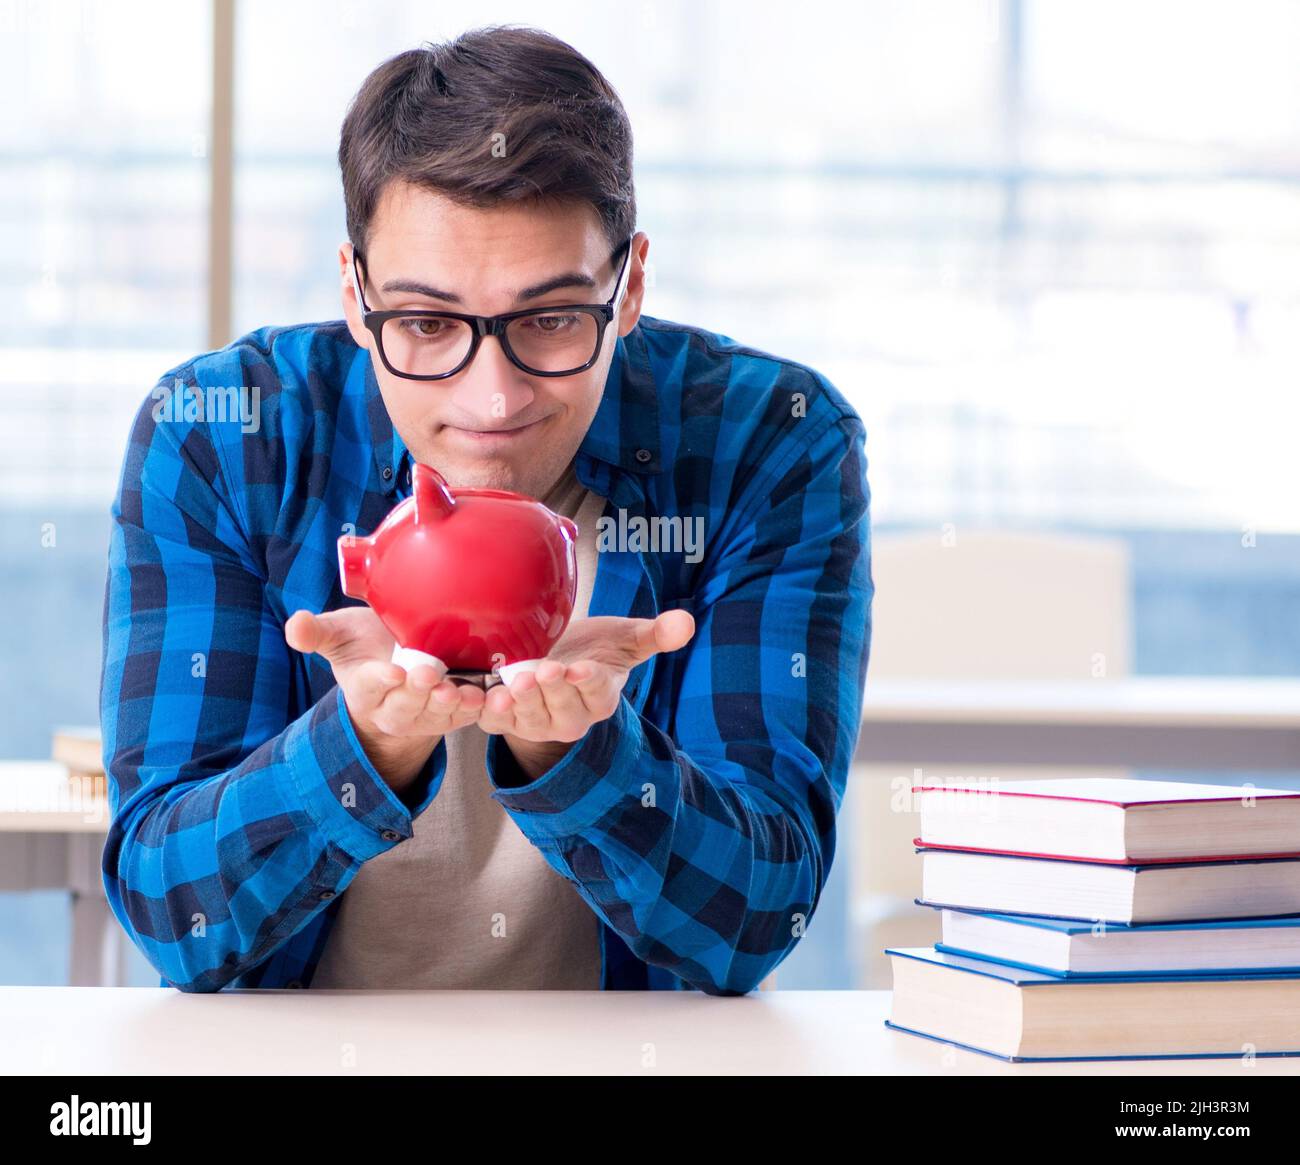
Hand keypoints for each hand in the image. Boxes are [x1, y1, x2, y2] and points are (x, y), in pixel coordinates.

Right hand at [285, 606, 484, 791]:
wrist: (396, 661)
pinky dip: (475, 709)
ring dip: (449, 705)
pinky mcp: (450, 714)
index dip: (381, 680)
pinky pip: (463, 716)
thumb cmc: (365, 645)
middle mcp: (393, 706)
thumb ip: (317, 632)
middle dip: (418, 693)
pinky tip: (486, 697)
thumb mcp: (339, 635)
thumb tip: (294, 625)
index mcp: (365, 687)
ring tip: (459, 692)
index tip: (392, 672)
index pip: (370, 685)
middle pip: (405, 705)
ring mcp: (424, 713)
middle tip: (430, 675)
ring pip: (436, 714)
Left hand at [479, 610, 695, 774]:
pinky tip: (482, 694)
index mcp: (601, 697)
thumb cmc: (591, 650)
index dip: (590, 682)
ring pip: (529, 719)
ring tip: (516, 681)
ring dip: (521, 703)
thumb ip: (654, 634)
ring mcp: (537, 721)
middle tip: (545, 672)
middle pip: (563, 710)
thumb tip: (686, 621)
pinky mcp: (506, 719)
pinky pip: (495, 722)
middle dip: (553, 692)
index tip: (582, 669)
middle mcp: (570, 716)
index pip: (599, 693)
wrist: (551, 659)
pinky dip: (488, 711)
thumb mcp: (624, 639)